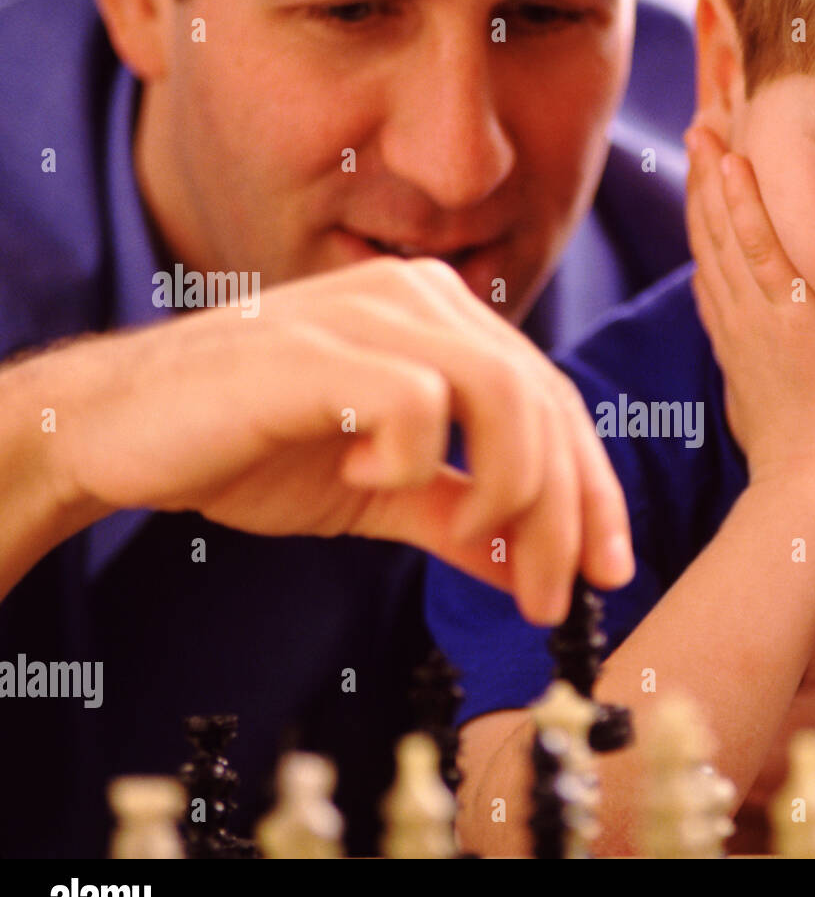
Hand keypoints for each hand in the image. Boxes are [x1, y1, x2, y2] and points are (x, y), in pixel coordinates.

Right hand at [17, 257, 632, 623]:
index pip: (555, 402)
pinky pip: (417, 402)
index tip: (607, 570)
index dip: (594, 492)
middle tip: (553, 598)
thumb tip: (535, 571)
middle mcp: (422, 298)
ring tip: (461, 534)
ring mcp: (370, 311)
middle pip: (546, 403)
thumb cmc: (255, 448)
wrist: (125, 431)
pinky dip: (412, 459)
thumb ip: (463, 521)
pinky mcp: (318, 345)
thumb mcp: (383, 494)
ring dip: (508, 490)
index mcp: (447, 322)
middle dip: (567, 515)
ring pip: (505, 395)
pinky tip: (365, 472)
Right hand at [684, 124, 814, 497]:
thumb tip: (744, 363)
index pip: (713, 272)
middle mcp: (736, 323)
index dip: (705, 226)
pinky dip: (742, 205)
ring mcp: (756, 316)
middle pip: (710, 242)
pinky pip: (757, 247)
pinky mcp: (784, 315)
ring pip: (724, 235)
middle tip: (698, 135)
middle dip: (702, 187)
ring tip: (705, 130)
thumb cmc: (801, 464)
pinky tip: (733, 164)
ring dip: (714, 180)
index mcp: (736, 344)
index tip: (702, 188)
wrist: (812, 487)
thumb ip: (751, 378)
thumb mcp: (763, 415)